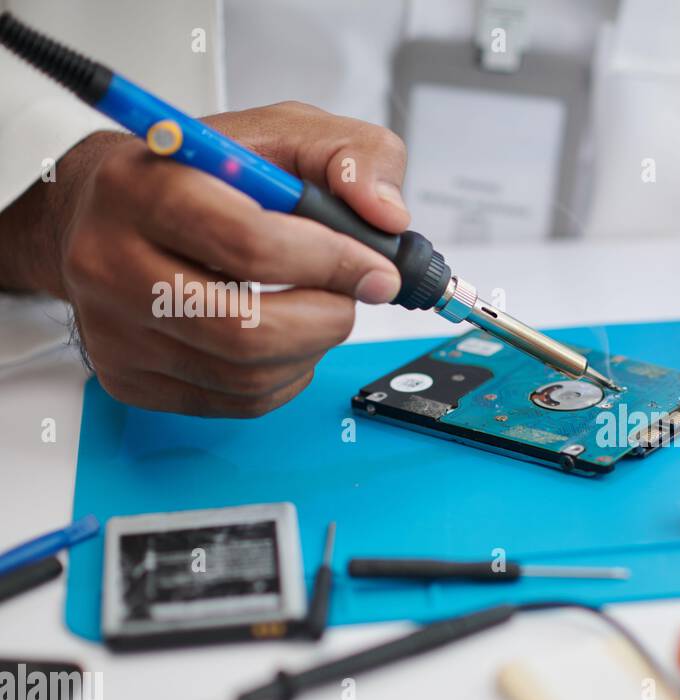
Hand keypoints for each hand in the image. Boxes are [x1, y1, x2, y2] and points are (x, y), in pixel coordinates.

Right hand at [11, 102, 410, 416]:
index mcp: (144, 187)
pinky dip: (285, 377)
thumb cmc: (205, 172)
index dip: (331, 263)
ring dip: (312, 349)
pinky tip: (286, 339)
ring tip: (318, 311)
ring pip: (248, 376)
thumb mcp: (285, 133)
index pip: (249, 244)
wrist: (113, 209)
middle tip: (350, 297)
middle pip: (247, 330)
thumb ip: (351, 156)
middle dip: (327, 319)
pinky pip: (236, 402)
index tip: (375, 269)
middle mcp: (110, 261)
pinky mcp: (129, 378)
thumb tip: (386, 214)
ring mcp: (114, 329)